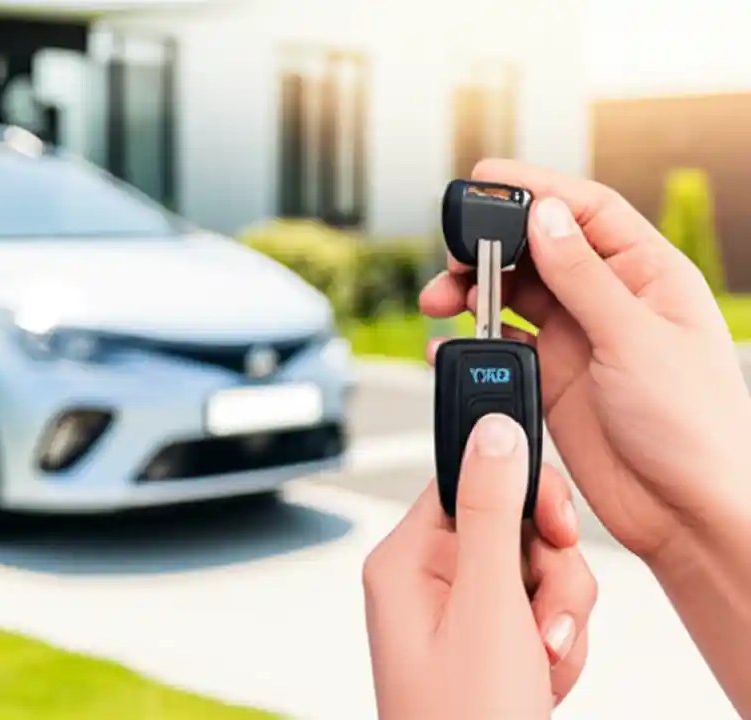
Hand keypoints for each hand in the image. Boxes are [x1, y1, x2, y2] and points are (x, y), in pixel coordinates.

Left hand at [364, 415, 596, 717]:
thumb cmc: (465, 717)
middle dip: (548, 576)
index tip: (553, 526)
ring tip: (537, 664)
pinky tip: (538, 682)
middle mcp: (426, 578)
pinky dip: (555, 649)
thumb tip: (491, 429)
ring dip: (557, 620)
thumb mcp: (486, 608)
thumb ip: (494, 513)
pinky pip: (541, 614)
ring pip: (538, 573)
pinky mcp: (487, 641)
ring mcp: (458, 612)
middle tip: (544, 618)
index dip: (521, 494)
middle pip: (514, 526)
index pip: (466, 478)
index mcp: (405, 558)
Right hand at [422, 159, 750, 561]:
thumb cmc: (695, 427)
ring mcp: (578, 340)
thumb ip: (584, 278)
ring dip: (472, 292)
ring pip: (511, 295)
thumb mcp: (636, 340)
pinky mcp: (552, 380)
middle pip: (537, 249)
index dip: (535, 187)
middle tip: (451, 257)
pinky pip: (502, 346)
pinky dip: (471, 341)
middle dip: (489, 246)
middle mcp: (610, 301)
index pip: (586, 211)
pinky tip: (451, 346)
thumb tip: (545, 216)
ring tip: (441, 301)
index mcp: (648, 275)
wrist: (686, 513)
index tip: (486, 177)